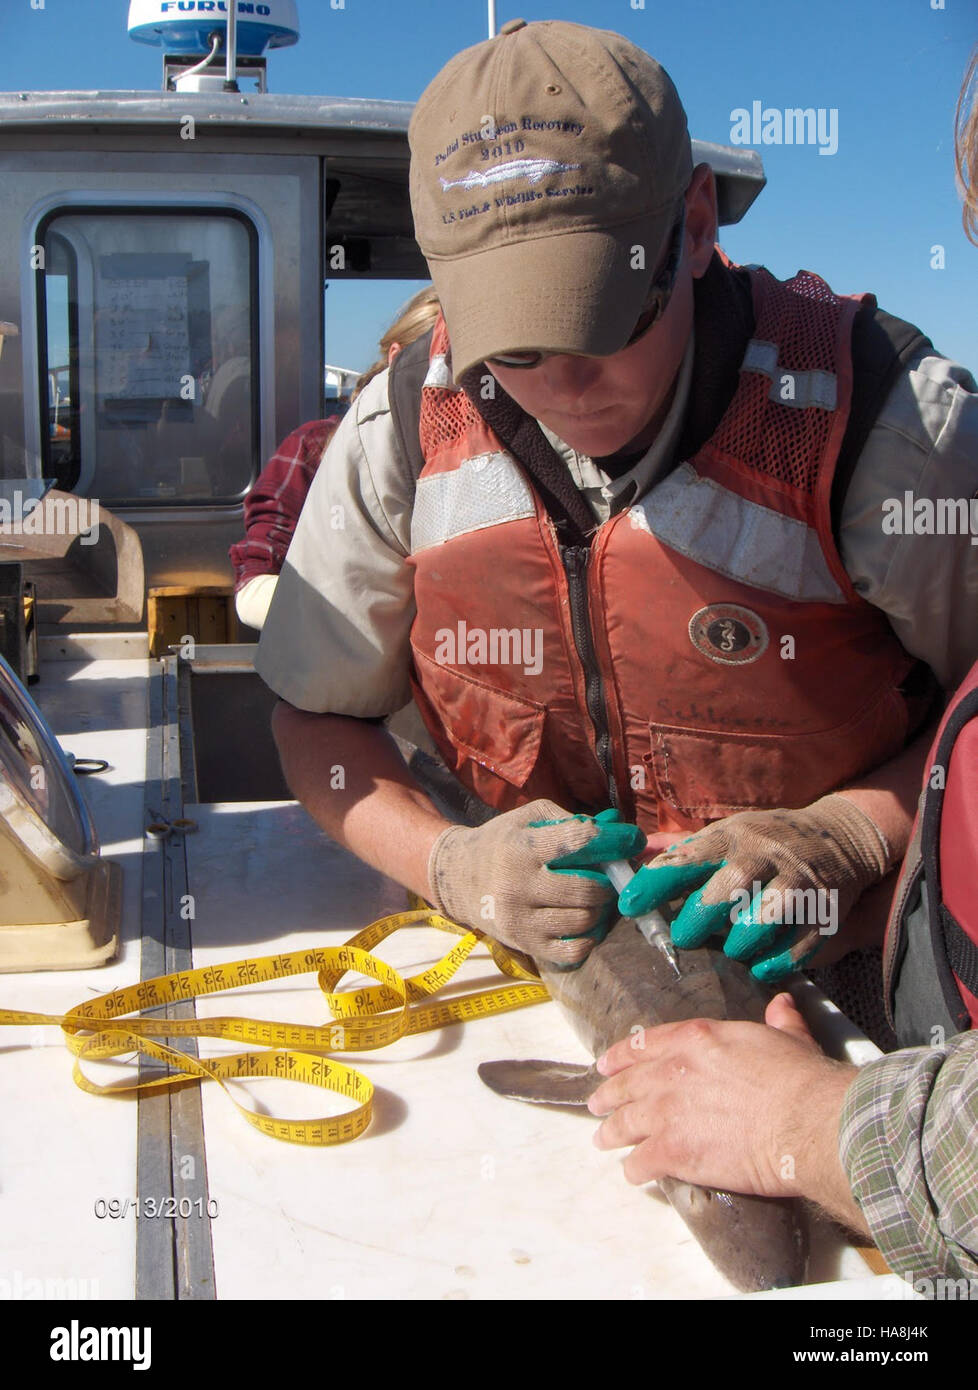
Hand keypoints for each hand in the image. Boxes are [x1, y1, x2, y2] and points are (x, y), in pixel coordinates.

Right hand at [427, 802, 644, 965]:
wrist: (458, 878)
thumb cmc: (503, 842)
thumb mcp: (529, 818)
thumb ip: (572, 821)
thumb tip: (615, 826)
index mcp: (523, 848)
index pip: (581, 842)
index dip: (615, 840)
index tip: (633, 840)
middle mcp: (520, 885)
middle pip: (588, 889)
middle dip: (610, 881)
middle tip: (611, 875)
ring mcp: (522, 920)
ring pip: (585, 920)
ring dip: (601, 908)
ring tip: (597, 896)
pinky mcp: (526, 945)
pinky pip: (574, 950)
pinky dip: (589, 936)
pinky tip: (584, 921)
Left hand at [588, 994, 864, 1230]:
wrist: (807, 1122)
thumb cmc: (801, 1080)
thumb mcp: (790, 1038)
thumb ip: (779, 1021)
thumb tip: (781, 1005)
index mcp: (696, 1039)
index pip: (645, 1044)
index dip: (621, 1056)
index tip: (607, 1065)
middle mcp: (673, 1071)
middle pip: (628, 1084)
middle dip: (609, 1095)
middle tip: (597, 1104)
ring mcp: (668, 1112)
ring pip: (625, 1123)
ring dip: (612, 1133)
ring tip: (604, 1140)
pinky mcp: (674, 1151)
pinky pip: (641, 1162)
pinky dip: (634, 1169)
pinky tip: (633, 1173)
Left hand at [617, 795, 892, 980]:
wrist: (837, 838)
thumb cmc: (764, 843)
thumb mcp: (725, 833)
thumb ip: (681, 850)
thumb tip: (630, 857)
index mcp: (733, 837)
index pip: (688, 857)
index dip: (656, 882)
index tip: (630, 905)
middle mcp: (765, 856)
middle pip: (728, 887)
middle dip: (699, 917)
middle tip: (684, 937)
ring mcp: (798, 883)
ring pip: (767, 915)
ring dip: (741, 941)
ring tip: (730, 951)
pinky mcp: (824, 911)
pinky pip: (801, 942)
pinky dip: (778, 960)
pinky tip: (760, 967)